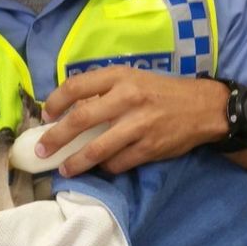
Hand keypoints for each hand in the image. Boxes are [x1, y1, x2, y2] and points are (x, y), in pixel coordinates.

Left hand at [35, 66, 228, 176]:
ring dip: (76, 162)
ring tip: (64, 169)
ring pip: (97, 149)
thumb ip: (104, 90)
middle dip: (57, 137)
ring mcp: (138, 125)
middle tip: (42, 150)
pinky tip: (100, 167)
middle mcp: (127, 98)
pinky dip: (105, 167)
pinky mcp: (149, 148)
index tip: (46, 114)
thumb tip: (70, 108)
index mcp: (120, 77)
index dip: (56, 101)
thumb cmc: (160, 91)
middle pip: (81, 120)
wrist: (203, 107)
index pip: (77, 86)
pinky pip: (118, 163)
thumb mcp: (132, 79)